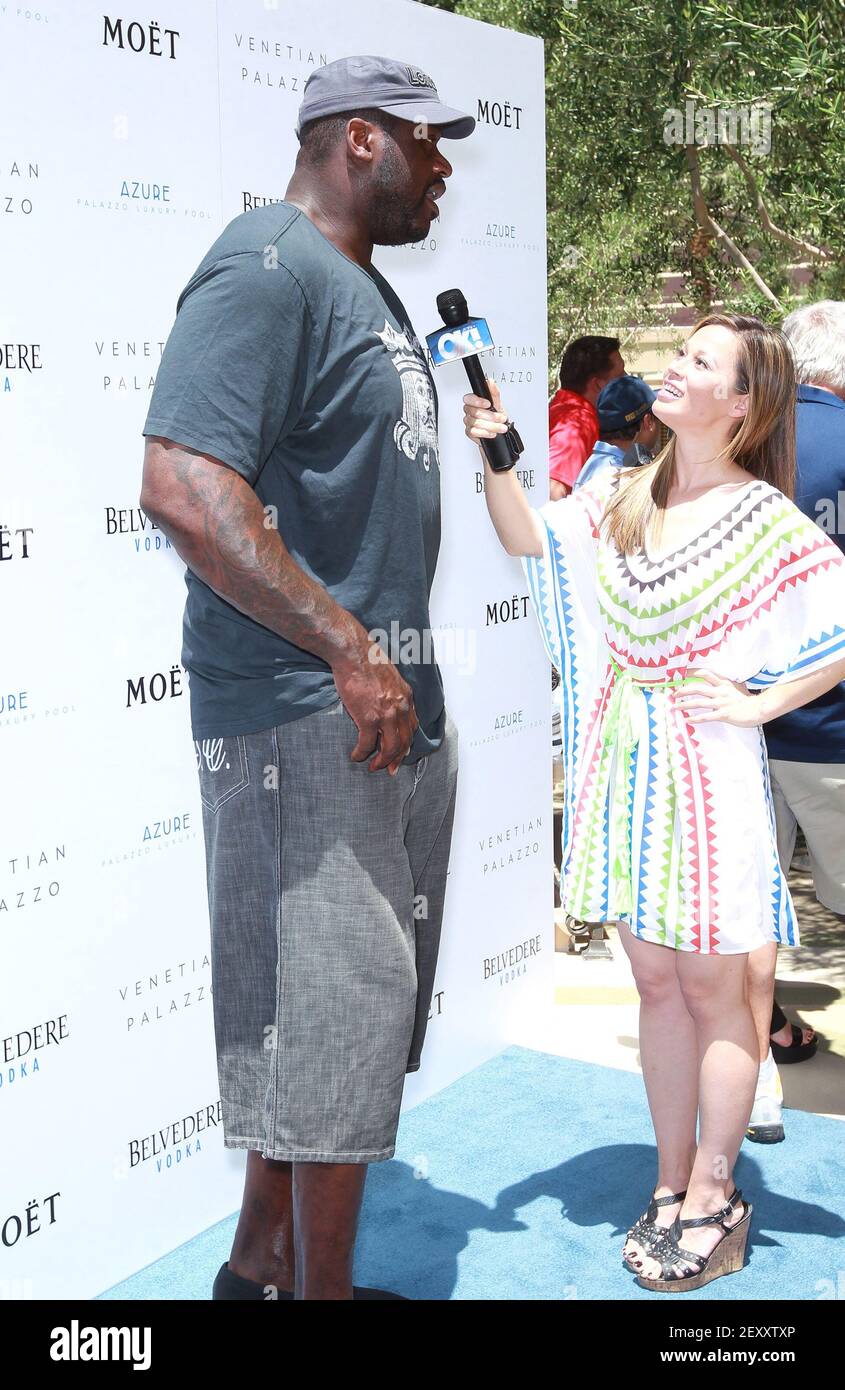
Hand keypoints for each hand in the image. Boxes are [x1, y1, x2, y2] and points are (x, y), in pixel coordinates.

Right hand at [332, 641, 418, 774]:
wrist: (353, 653)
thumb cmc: (367, 660)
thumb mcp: (390, 676)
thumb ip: (393, 692)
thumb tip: (387, 703)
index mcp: (406, 697)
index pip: (412, 728)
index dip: (407, 743)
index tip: (401, 753)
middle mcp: (400, 708)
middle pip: (404, 742)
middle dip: (397, 759)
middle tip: (390, 769)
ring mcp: (385, 715)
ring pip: (389, 748)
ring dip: (382, 762)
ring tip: (373, 767)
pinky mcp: (368, 718)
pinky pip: (367, 744)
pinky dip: (361, 754)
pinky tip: (356, 756)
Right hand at [463, 378, 509, 443]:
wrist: (499, 430)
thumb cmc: (496, 415)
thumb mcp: (498, 403)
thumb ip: (494, 392)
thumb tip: (491, 382)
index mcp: (474, 402)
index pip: (468, 398)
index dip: (478, 401)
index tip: (488, 404)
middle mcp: (469, 411)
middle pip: (475, 412)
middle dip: (491, 416)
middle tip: (501, 418)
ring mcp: (468, 422)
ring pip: (476, 423)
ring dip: (492, 426)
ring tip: (501, 427)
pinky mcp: (469, 432)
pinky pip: (474, 432)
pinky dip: (485, 433)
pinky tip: (492, 433)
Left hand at [672, 669, 760, 726]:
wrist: (759, 709)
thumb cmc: (747, 700)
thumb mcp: (735, 688)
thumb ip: (723, 686)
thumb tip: (712, 686)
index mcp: (723, 683)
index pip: (705, 673)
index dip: (691, 672)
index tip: (680, 674)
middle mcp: (720, 691)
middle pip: (697, 688)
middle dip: (683, 690)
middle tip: (673, 693)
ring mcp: (721, 703)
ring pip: (698, 702)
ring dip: (684, 705)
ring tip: (674, 707)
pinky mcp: (723, 714)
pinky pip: (706, 716)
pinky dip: (695, 718)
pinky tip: (687, 720)